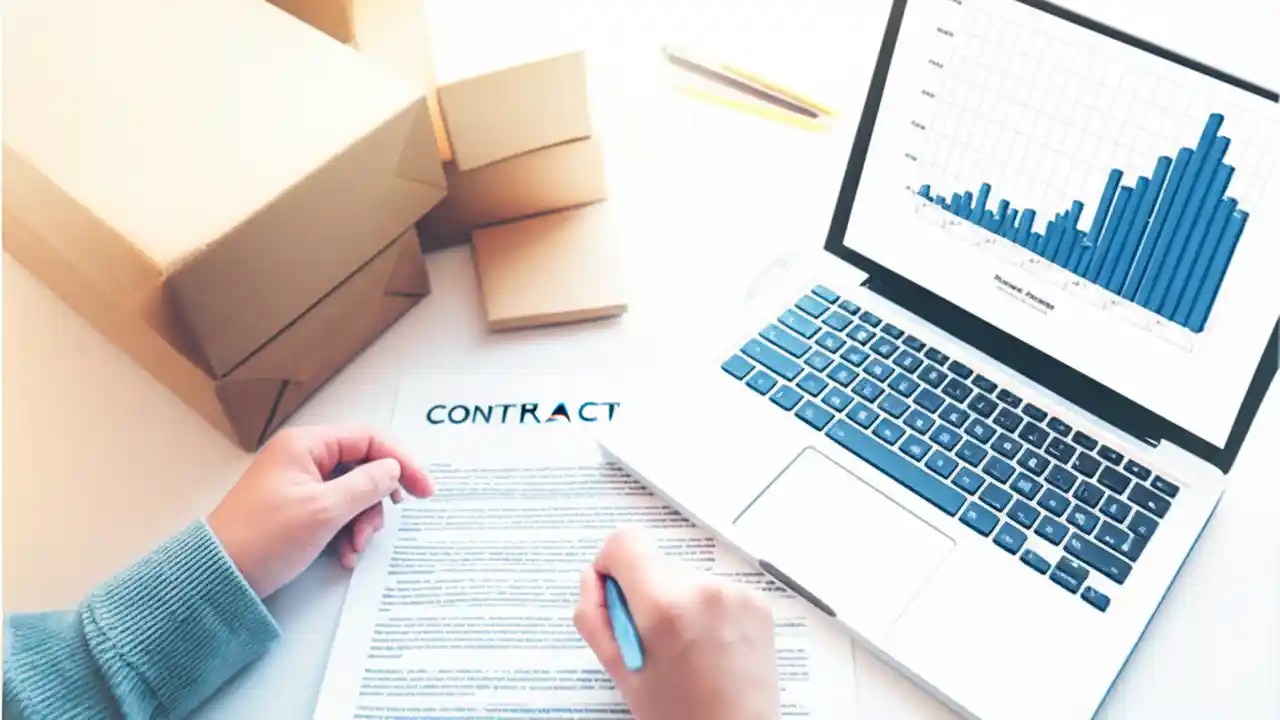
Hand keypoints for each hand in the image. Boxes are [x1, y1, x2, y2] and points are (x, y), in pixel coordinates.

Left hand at [207, 425, 432, 597]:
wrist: (219, 576)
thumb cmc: (264, 538)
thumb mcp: (325, 510)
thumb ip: (367, 484)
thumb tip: (392, 470)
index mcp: (306, 445)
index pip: (368, 439)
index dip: (401, 462)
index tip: (424, 489)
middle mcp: (303, 458)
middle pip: (363, 467)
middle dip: (375, 501)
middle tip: (378, 528)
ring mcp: (300, 483)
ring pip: (352, 493)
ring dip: (361, 522)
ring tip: (355, 547)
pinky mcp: (298, 508)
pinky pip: (336, 511)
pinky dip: (346, 531)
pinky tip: (344, 554)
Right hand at [574, 528, 779, 719]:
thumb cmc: (679, 716)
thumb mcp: (622, 673)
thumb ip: (594, 618)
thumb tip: (592, 576)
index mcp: (665, 606)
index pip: (625, 541)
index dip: (611, 564)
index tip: (616, 594)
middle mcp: (704, 589)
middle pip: (655, 563)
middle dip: (646, 594)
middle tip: (653, 643)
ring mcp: (736, 593)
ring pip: (685, 577)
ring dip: (678, 603)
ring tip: (686, 651)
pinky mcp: (758, 601)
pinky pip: (715, 589)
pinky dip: (706, 611)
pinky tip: (710, 648)